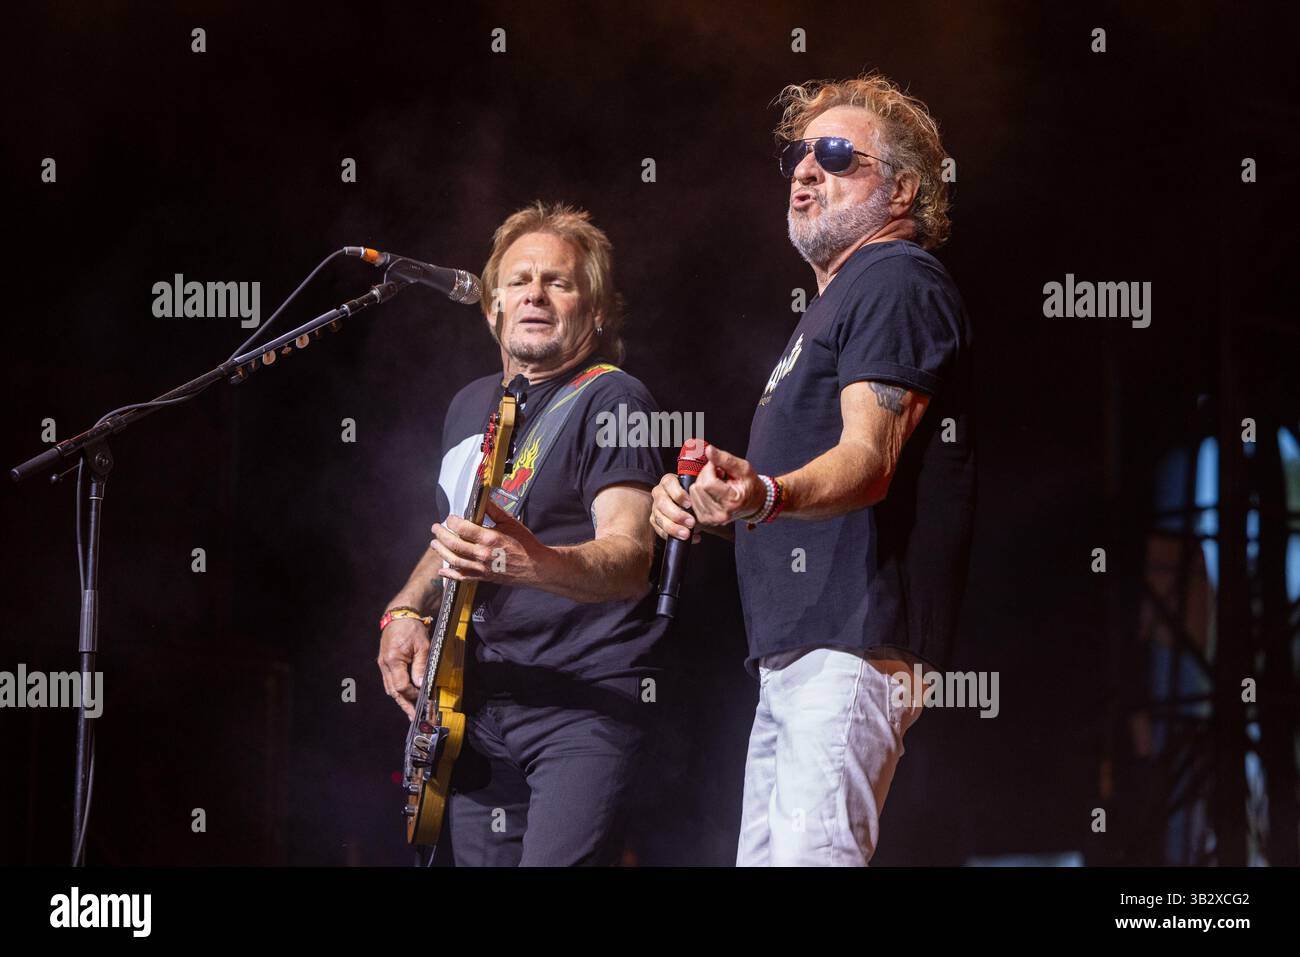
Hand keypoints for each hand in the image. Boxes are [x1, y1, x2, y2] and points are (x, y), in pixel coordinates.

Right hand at [377, 617, 429, 719]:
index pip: (401, 686)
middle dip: (405, 705)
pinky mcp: (385, 664)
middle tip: (414, 718)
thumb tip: (420, 686)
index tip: (424, 697)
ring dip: (401, 700)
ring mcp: (383, 665)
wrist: (400, 615)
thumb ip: (420, 666)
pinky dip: (398, 691)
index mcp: (392, 660)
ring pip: (391, 688)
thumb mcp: (422, 646)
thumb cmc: (412, 628)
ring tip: (411, 712)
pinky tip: (406, 697)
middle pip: (393, 691)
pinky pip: (391, 682)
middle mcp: (384, 664)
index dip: (413, 694)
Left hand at [430, 499, 554, 587]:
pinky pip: (462, 577)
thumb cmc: (525, 544)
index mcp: (490, 538)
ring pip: (454, 560)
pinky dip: (450, 575)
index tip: (450, 517)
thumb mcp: (511, 522)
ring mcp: (481, 567)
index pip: (462, 528)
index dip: (452, 521)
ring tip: (434, 543)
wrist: (535, 567)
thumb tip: (482, 499)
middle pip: (454, 544)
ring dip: (441, 551)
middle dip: (441, 534)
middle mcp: (483, 554)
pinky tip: (442, 570)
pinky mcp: (483, 577)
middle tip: (435, 528)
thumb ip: (494, 510)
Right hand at [650, 472, 699, 542]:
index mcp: (668, 481)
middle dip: (677, 515)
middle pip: (662, 503)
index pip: (669, 483)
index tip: (689, 504)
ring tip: (687, 534)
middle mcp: (659, 492)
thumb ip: (697, 493)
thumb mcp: (696, 492)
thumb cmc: (693, 497)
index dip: (678, 494)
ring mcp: (655, 506)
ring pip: (659, 517)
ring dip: (673, 528)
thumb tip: (704, 500)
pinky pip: (659, 529)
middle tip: (691, 523)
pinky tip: (686, 539)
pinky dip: (671, 535)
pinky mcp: (654, 519)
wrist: (690, 508)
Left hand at [687, 445, 764, 525]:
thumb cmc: (750, 485)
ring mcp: (712, 519)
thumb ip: (725, 459)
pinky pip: (692, 499)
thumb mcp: (743, 468)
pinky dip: (700, 492)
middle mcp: (721, 514)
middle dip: (706, 475)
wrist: (754, 503)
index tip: (719, 468)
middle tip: (719, 475)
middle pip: (699, 487)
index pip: (707, 483)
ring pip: (694, 492)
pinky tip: (712, 492)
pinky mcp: (705, 519)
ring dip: (703, 483)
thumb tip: (708, 450)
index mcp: (732, 501)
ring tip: (717, 484)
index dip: (710, 470)